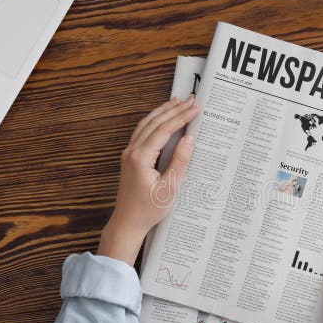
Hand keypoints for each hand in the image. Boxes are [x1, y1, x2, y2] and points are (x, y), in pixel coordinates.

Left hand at [98, 97, 199, 265]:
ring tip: (176, 102)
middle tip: (190, 100)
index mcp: (141, 157)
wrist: (128, 222)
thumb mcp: (170, 187)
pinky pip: (142, 132)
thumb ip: (180, 161)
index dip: (181, 118)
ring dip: (162, 112)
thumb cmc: (148, 209)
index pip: (164, 130)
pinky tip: (162, 118)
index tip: (195, 109)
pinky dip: (154, 121)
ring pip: (146, 124)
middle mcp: (132, 151)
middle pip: (154, 122)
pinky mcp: (130, 158)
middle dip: (173, 110)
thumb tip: (189, 139)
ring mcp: (129, 154)